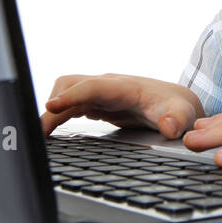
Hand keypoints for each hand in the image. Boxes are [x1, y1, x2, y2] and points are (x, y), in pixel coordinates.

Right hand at [41, 74, 201, 137]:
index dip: (71, 96)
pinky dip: (57, 117)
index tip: (51, 106)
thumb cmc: (177, 108)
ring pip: (66, 95)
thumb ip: (176, 120)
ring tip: (39, 137)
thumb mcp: (182, 114)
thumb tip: (170, 127)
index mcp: (124, 87)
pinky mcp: (96, 104)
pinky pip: (69, 106)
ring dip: (51, 113)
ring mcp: (99, 94)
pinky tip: (49, 133)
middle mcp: (107, 86)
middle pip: (70, 85)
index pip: (91, 87)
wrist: (176, 104)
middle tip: (40, 133)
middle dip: (53, 105)